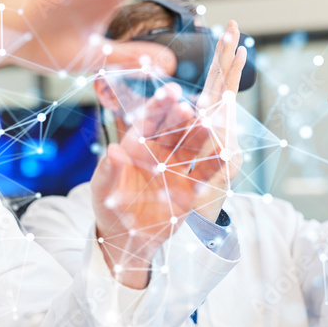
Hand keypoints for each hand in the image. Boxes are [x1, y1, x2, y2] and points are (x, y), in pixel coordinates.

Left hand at [90, 22, 246, 288]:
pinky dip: (214, 165)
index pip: (149, 120)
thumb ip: (109, 169)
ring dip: (200, 136)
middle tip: (188, 108)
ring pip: (191, 147)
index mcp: (136, 143)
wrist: (125, 235)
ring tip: (209, 125)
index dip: (159, 105)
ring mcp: (176, 167)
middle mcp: (159, 151)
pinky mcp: (189, 188)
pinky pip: (203, 174)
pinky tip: (224, 154)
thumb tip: (112, 150)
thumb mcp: (103, 188)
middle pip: (173, 129)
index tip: (171, 91)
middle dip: (180, 117)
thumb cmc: (109, 205)